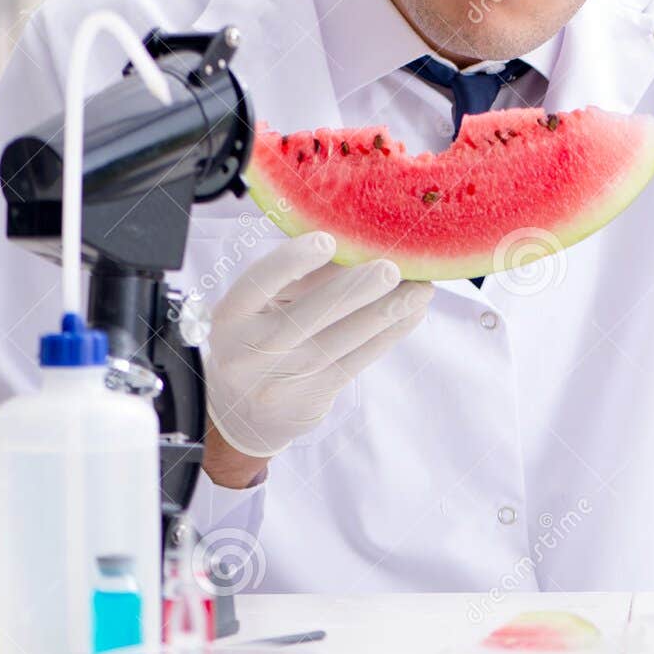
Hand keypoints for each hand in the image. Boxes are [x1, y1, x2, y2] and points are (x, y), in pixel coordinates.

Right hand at [203, 232, 432, 460]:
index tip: (328, 240)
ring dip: (388, 311)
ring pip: (343, 338)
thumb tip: (356, 246)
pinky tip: (412, 312)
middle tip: (393, 267)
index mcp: (231, 314)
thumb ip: (299, 280)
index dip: (291, 261)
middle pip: (309, 314)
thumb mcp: (260, 308)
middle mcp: (251, 348)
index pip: (258, 283)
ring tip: (421, 288)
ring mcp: (283, 376)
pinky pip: (359, 359)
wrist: (244, 412)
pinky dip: (390, 333)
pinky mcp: (314, 394)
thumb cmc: (256, 339)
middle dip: (356, 289)